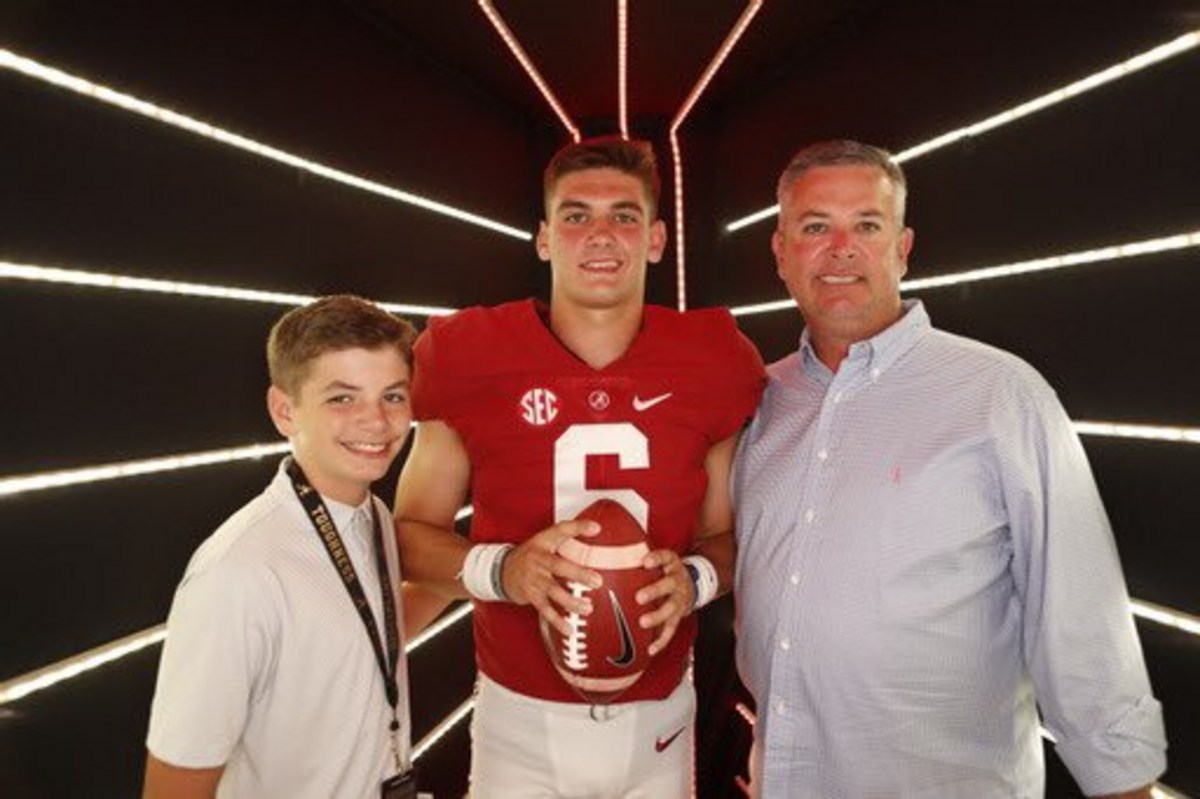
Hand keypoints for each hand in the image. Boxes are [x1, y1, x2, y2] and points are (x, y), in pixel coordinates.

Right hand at [501, 520, 600, 635]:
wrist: (501, 570)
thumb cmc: (530, 556)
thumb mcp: (544, 541)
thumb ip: (567, 537)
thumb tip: (597, 530)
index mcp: (543, 542)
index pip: (560, 530)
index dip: (577, 527)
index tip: (595, 528)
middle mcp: (537, 559)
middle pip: (558, 565)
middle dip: (578, 574)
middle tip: (597, 581)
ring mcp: (533, 578)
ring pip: (553, 590)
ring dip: (571, 601)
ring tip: (587, 607)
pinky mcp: (530, 595)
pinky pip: (545, 609)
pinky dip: (557, 620)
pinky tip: (569, 628)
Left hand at [634, 549, 693, 655]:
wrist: (691, 586)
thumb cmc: (664, 572)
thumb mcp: (659, 560)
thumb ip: (637, 558)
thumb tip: (604, 555)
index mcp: (671, 564)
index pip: (666, 557)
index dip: (657, 559)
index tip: (645, 562)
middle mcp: (677, 581)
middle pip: (669, 584)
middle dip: (655, 591)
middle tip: (639, 597)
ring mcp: (679, 599)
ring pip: (671, 608)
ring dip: (657, 616)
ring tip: (643, 622)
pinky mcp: (678, 616)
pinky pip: (671, 630)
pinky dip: (661, 640)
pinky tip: (650, 649)